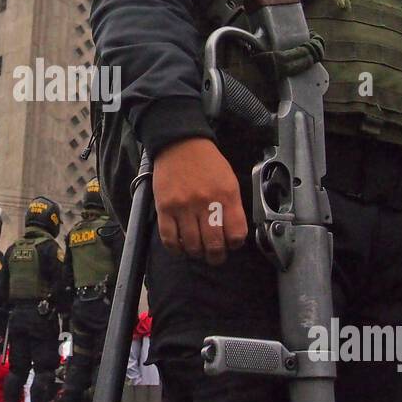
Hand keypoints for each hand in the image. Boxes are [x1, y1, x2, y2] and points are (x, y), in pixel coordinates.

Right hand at [151, 137, 247, 265]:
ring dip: (196, 253)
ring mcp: (184, 207)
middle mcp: (206, 203)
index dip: (235, 244)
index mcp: (227, 196)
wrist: (181, 144)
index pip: (236, 234)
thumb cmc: (207, 163)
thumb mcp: (229, 180)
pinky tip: (181, 246)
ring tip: (197, 250)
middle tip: (214, 256)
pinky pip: (170, 239)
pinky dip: (176, 248)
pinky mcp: (164, 208)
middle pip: (214, 244)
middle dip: (216, 257)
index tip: (231, 244)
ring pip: (192, 245)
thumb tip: (232, 233)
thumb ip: (233, 206)